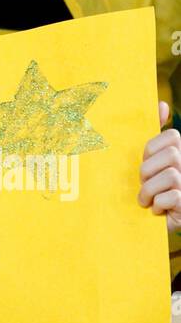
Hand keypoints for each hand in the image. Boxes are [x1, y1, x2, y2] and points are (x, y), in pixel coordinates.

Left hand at [138, 102, 180, 233]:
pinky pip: (171, 197)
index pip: (171, 137)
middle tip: (144, 183)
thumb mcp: (150, 159)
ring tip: (148, 199)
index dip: (152, 150)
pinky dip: (159, 205)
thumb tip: (162, 104)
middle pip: (171, 155)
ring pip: (170, 176)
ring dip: (149, 191)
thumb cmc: (153, 186)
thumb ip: (156, 132)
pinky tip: (159, 209)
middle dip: (148, 171)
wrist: (162, 218)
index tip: (146, 162)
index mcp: (180, 151)